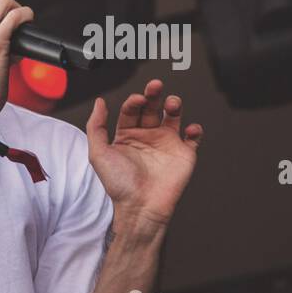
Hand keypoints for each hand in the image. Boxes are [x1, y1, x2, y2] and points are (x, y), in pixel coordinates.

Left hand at [84, 79, 203, 223]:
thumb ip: (96, 126)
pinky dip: (195, 129)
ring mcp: (166, 144)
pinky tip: (190, 128)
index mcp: (127, 136)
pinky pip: (193, 137)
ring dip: (174, 105)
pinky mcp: (183, 154)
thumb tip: (99, 102)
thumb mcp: (98, 153)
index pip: (132, 109)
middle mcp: (147, 137)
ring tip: (172, 103)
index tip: (138, 98)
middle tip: (155, 85)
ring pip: (173, 116)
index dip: (135, 100)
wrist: (141, 207)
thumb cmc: (119, 185)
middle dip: (154, 94)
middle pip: (152, 107)